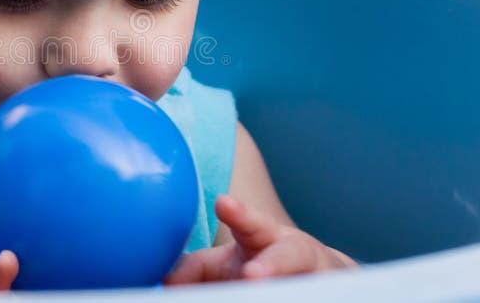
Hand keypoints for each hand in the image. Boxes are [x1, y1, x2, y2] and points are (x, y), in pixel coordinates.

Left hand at [164, 195, 357, 283]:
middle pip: (292, 255)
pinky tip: (285, 300)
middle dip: (274, 264)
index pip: (253, 223)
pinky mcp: (331, 296)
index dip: (240, 214)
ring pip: (310, 284)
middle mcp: (298, 255)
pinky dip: (300, 301)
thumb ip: (195, 269)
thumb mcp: (225, 263)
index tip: (223, 204)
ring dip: (289, 290)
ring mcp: (319, 279)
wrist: (314, 279)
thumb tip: (166, 281)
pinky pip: (320, 298)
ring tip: (261, 287)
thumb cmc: (259, 264)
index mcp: (267, 237)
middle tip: (253, 275)